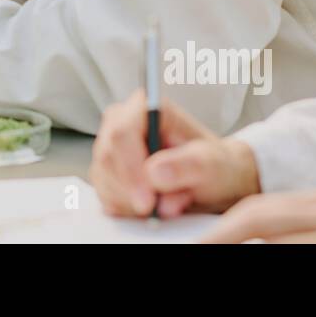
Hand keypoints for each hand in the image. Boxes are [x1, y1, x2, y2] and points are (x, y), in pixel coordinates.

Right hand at [90, 89, 259, 217]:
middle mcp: (121, 121)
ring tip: (167, 201)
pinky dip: (127, 208)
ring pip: (103, 179)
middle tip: (161, 209)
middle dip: (132, 191)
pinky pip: (105, 194)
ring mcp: (109, 146)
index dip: (130, 169)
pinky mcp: (105, 171)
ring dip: (132, 201)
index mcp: (146, 107)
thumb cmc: (211, 165)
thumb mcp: (211, 165)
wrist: (210, 180)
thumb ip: (187, 166)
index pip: (122, 134)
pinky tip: (151, 205)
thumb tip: (155, 173)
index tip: (147, 201)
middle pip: (107, 158)